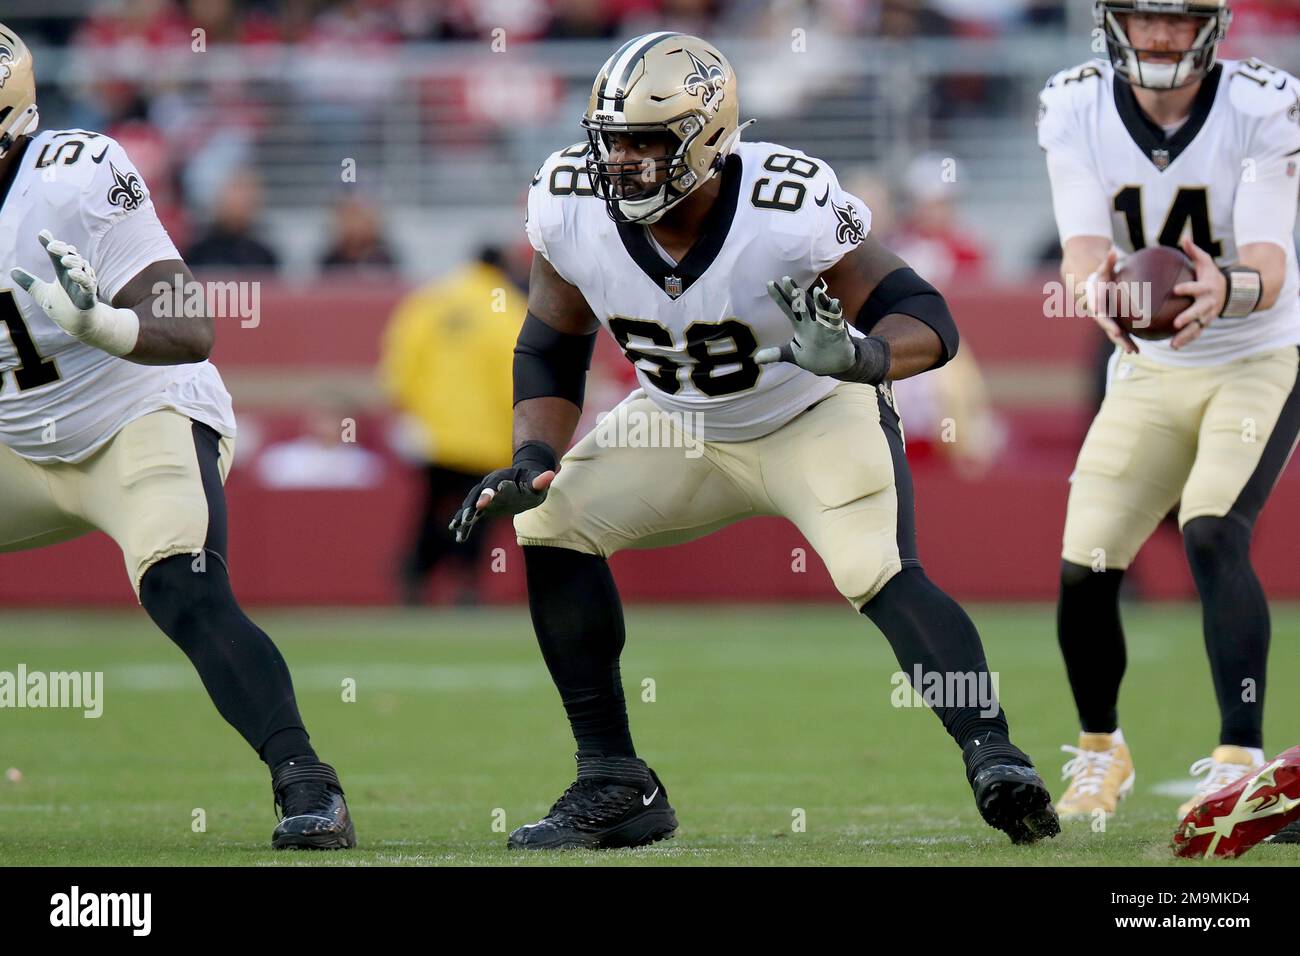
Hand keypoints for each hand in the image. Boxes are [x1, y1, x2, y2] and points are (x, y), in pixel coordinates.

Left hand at [10, 230, 99, 335]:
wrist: (79, 326)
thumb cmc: (64, 308)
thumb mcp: (42, 294)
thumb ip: (30, 282)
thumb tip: (12, 270)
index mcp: (63, 272)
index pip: (58, 254)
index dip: (51, 243)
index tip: (42, 234)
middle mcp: (75, 274)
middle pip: (71, 256)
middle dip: (63, 250)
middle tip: (51, 246)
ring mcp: (84, 283)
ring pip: (82, 267)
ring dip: (73, 262)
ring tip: (63, 260)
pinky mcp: (90, 295)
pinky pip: (87, 283)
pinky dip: (81, 277)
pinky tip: (71, 273)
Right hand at [448, 441, 556, 542]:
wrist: (523, 477)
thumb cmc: (531, 479)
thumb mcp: (537, 481)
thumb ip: (541, 480)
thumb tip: (551, 474)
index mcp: (500, 479)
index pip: (491, 487)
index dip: (486, 496)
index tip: (480, 506)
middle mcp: (489, 485)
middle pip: (476, 496)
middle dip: (470, 508)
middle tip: (465, 520)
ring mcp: (485, 495)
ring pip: (471, 504)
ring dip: (463, 516)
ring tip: (456, 528)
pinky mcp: (485, 505)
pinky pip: (473, 514)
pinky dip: (466, 524)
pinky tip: (459, 536)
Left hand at [757, 276, 854, 374]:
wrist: (836, 364)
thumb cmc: (815, 356)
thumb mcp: (793, 355)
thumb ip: (776, 354)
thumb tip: (755, 359)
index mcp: (800, 324)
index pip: (788, 308)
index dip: (779, 296)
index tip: (769, 284)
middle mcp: (812, 321)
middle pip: (802, 304)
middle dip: (795, 293)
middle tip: (786, 279)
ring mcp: (824, 324)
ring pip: (821, 309)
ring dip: (819, 300)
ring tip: (816, 291)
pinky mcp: (837, 331)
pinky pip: (836, 319)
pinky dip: (835, 311)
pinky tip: (835, 302)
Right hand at [1081, 249, 1136, 354]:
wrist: (1088, 287)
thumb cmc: (1098, 276)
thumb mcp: (1101, 269)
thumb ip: (1107, 262)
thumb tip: (1112, 251)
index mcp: (1096, 303)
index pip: (1099, 310)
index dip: (1102, 315)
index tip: (1107, 322)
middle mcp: (1100, 314)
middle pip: (1107, 326)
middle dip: (1115, 335)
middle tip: (1124, 342)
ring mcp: (1106, 320)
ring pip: (1114, 333)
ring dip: (1123, 343)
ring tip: (1135, 351)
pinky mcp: (1113, 322)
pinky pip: (1121, 332)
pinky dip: (1128, 340)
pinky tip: (1138, 347)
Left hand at [1169, 235, 1224, 349]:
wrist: (1228, 291)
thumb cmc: (1211, 275)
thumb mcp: (1206, 262)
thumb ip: (1194, 252)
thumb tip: (1183, 237)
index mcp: (1206, 288)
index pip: (1197, 288)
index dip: (1188, 289)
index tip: (1176, 290)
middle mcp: (1208, 303)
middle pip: (1199, 311)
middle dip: (1189, 317)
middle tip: (1177, 323)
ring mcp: (1208, 315)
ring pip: (1197, 327)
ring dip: (1186, 336)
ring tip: (1173, 343)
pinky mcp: (1205, 323)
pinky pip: (1196, 333)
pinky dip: (1186, 340)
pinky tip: (1172, 346)